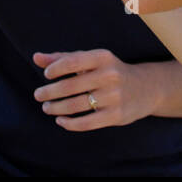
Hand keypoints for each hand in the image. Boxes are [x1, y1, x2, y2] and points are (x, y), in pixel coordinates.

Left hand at [33, 50, 159, 130]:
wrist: (145, 88)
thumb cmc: (110, 71)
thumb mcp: (91, 60)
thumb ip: (64, 58)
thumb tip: (36, 58)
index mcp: (103, 57)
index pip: (73, 62)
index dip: (55, 69)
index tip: (47, 75)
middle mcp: (110, 75)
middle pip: (70, 86)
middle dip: (49, 92)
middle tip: (38, 95)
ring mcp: (114, 96)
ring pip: (76, 105)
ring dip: (56, 108)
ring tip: (47, 107)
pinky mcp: (116, 115)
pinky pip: (86, 122)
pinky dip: (69, 123)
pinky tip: (61, 120)